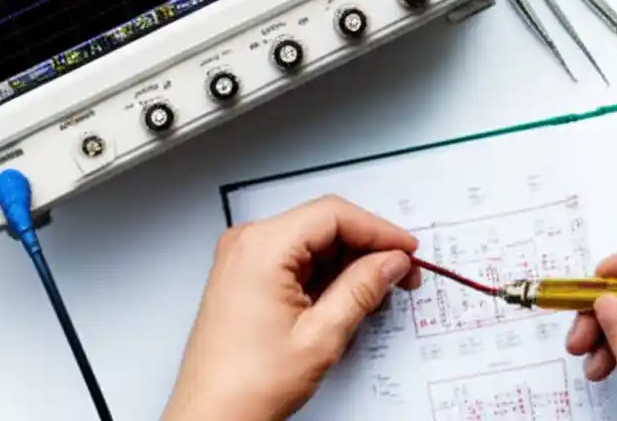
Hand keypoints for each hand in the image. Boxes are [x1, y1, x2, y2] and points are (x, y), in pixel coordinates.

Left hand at [163, 196, 420, 420]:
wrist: (209, 416)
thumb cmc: (246, 384)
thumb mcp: (320, 336)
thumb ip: (361, 290)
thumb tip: (390, 262)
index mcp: (262, 247)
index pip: (333, 215)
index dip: (378, 230)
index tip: (406, 250)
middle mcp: (248, 244)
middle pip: (323, 225)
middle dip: (367, 247)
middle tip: (401, 273)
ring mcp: (244, 260)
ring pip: (312, 243)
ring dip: (349, 263)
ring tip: (379, 291)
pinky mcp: (246, 277)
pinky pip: (296, 261)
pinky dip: (326, 275)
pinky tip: (349, 296)